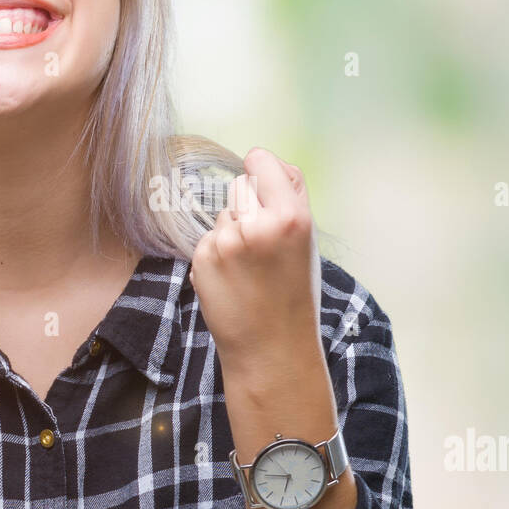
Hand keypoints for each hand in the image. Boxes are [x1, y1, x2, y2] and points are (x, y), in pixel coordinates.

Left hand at [189, 146, 322, 384]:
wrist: (271, 348)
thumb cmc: (295, 292)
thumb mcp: (308, 240)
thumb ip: (290, 196)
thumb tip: (268, 162)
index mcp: (290, 216)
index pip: (260, 160)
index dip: (262, 172)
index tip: (264, 189)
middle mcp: (255, 225)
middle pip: (240, 185)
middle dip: (249, 205)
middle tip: (263, 242)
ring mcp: (224, 242)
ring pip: (223, 214)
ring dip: (232, 231)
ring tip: (249, 267)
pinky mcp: (201, 259)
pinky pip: (208, 238)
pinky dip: (217, 254)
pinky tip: (232, 279)